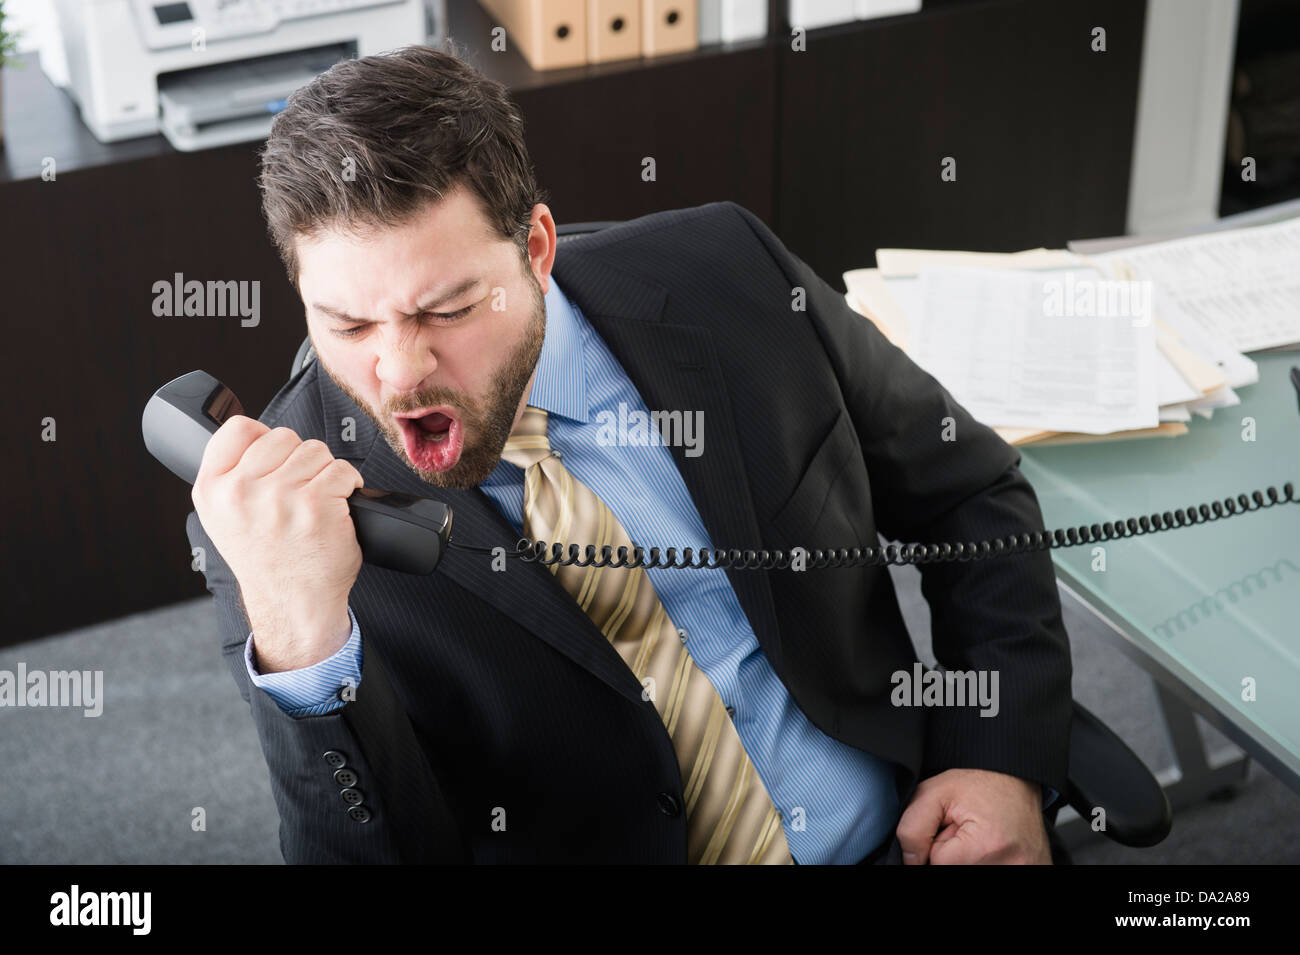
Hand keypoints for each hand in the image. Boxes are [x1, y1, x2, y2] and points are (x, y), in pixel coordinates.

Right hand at [192, 416, 363, 672]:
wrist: (292, 603)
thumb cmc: (268, 560)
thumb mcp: (224, 517)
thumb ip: (231, 474)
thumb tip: (256, 433)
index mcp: (212, 490)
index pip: (240, 428)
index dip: (265, 440)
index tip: (274, 463)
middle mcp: (241, 492)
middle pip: (284, 436)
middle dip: (298, 461)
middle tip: (295, 497)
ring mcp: (279, 497)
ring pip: (316, 450)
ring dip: (323, 474)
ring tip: (312, 506)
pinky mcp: (316, 505)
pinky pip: (342, 470)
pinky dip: (348, 485)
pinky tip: (334, 509)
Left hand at [896, 768, 1050, 864]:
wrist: (1019, 781)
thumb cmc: (979, 784)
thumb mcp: (935, 792)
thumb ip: (913, 827)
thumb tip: (911, 862)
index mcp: (987, 845)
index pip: (939, 863)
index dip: (938, 843)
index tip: (951, 826)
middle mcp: (1012, 865)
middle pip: (955, 870)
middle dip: (954, 856)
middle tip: (968, 833)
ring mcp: (1027, 870)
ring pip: (973, 871)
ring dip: (969, 860)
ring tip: (980, 840)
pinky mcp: (1036, 869)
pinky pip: (992, 869)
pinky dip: (986, 862)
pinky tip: (993, 848)